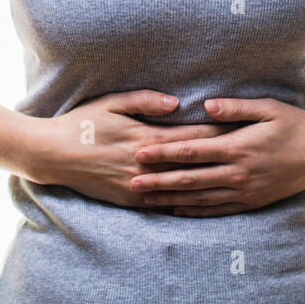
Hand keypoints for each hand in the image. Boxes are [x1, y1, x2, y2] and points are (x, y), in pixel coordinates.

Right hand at [26, 89, 235, 208]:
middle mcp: (147, 164)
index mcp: (147, 137)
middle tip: (251, 152)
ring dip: (208, 181)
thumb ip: (146, 101)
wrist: (53, 155)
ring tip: (235, 177)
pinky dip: (185, 201)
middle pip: (193, 161)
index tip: (243, 127)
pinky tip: (203, 200)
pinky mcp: (130, 199)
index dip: (219, 131)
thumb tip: (176, 103)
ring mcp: (139, 185)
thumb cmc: (83, 123)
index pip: (192, 135)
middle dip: (223, 156)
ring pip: (183, 186)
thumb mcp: (112, 102)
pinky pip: (164, 203)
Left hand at [128, 97, 304, 216]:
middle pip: (189, 178)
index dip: (164, 152)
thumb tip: (206, 107)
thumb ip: (235, 108)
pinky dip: (194, 211)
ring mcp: (245, 190)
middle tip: (131, 182)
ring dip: (170, 199)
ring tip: (145, 199)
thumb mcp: (268, 108)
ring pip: (199, 198)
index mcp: (238, 147)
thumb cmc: (295, 125)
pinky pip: (217, 209)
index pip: (192, 151)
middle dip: (157, 180)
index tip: (140, 152)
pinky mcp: (252, 201)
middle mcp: (238, 173)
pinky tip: (177, 210)